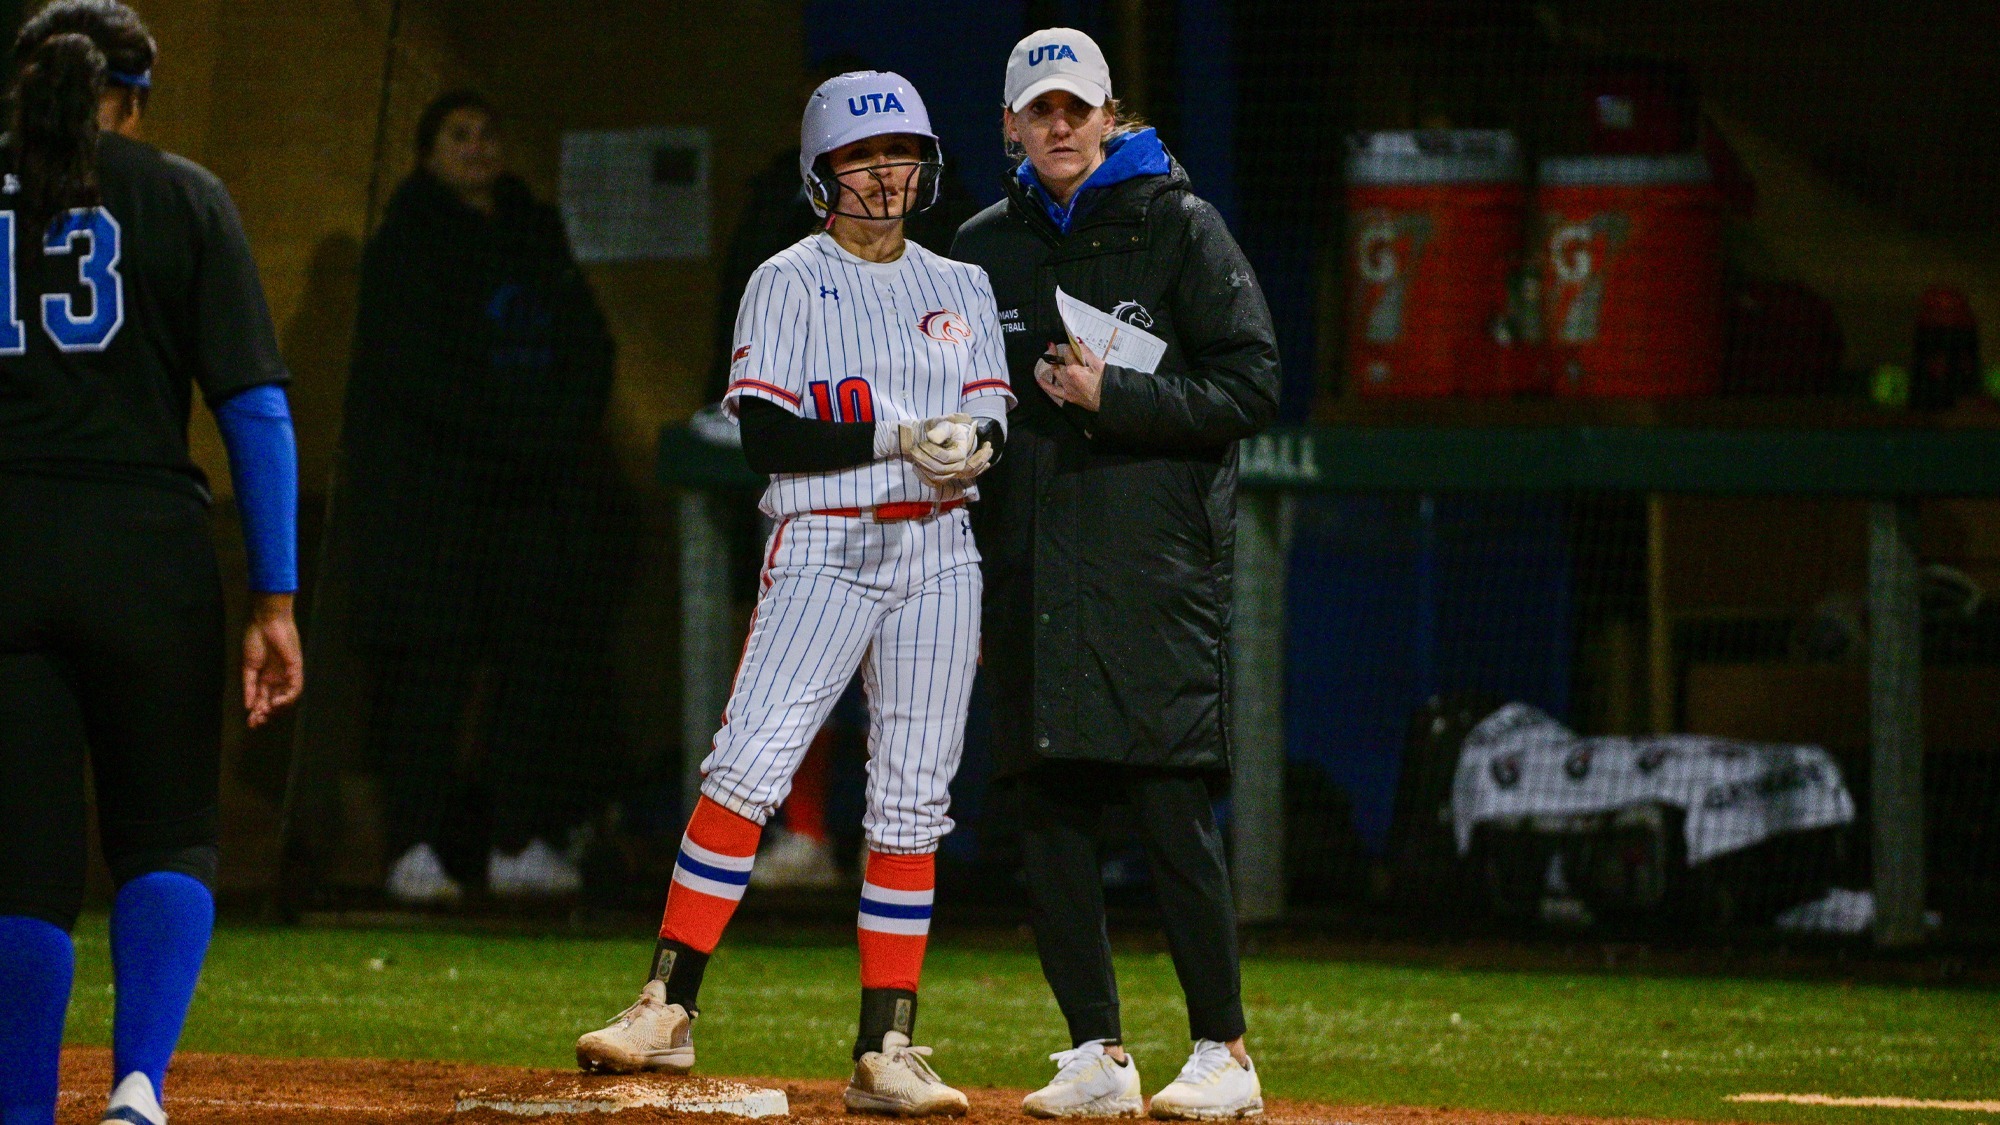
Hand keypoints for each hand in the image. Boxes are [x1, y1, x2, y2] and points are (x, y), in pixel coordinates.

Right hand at [243, 592, 303, 728]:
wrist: (266, 621)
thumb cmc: (255, 638)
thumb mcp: (249, 666)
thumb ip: (249, 686)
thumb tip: (247, 705)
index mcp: (265, 676)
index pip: (262, 699)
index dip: (257, 711)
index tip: (250, 722)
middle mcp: (277, 677)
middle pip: (274, 701)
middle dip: (265, 714)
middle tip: (256, 723)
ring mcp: (287, 673)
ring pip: (286, 698)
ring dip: (276, 709)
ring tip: (265, 715)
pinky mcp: (296, 668)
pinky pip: (295, 687)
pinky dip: (286, 697)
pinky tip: (275, 703)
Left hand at [899, 414, 978, 483]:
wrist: (944, 439)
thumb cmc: (945, 432)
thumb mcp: (945, 425)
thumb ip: (940, 430)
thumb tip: (931, 438)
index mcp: (961, 453)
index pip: (946, 457)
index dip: (932, 451)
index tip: (921, 443)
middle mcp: (958, 467)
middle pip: (940, 468)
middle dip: (924, 458)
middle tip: (913, 449)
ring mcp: (950, 475)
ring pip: (935, 476)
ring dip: (922, 466)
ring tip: (914, 455)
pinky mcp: (941, 480)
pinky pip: (931, 483)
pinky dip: (921, 476)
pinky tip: (915, 465)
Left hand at [1036, 340, 1103, 410]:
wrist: (1111, 400)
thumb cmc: (1106, 381)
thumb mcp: (1099, 364)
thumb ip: (1086, 353)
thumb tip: (1077, 341)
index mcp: (1074, 370)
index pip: (1068, 354)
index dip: (1069, 347)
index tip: (1072, 343)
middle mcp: (1067, 379)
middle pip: (1060, 363)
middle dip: (1056, 353)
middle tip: (1051, 344)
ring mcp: (1067, 388)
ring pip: (1056, 374)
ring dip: (1052, 365)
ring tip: (1047, 357)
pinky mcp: (1069, 397)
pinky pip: (1054, 391)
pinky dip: (1046, 385)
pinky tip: (1039, 380)